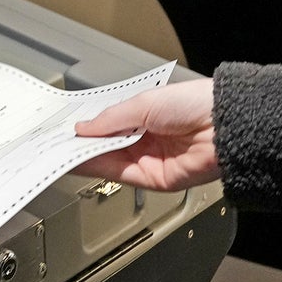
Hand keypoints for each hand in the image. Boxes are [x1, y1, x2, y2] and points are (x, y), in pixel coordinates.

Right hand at [74, 80, 219, 191]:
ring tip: (61, 150)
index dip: (88, 126)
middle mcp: (148, 138)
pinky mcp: (153, 179)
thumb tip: (83, 128)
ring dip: (84, 156)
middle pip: (106, 145)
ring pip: (108, 161)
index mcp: (148, 115)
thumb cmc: (197, 104)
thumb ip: (111, 118)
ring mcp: (150, 159)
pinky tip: (80, 160)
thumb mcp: (145, 103)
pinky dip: (97, 168)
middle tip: (56, 141)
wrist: (225, 126)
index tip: (66, 127)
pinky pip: (119, 174)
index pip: (109, 123)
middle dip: (82, 143)